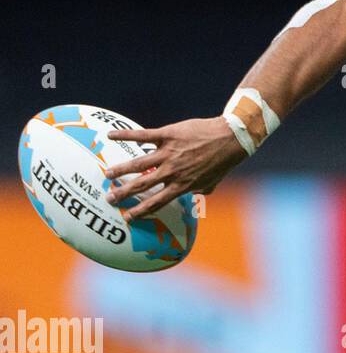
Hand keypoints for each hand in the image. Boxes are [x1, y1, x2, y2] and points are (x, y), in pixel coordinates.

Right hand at [103, 117, 247, 220]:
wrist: (231, 137)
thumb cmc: (223, 160)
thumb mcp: (212, 181)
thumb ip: (201, 190)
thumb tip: (197, 197)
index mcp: (182, 185)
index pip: (157, 202)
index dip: (141, 211)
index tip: (127, 217)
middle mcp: (173, 171)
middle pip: (142, 185)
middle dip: (124, 193)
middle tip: (109, 198)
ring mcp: (169, 153)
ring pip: (138, 163)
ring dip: (121, 169)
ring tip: (107, 174)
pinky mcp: (168, 135)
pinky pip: (142, 136)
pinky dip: (125, 136)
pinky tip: (110, 136)